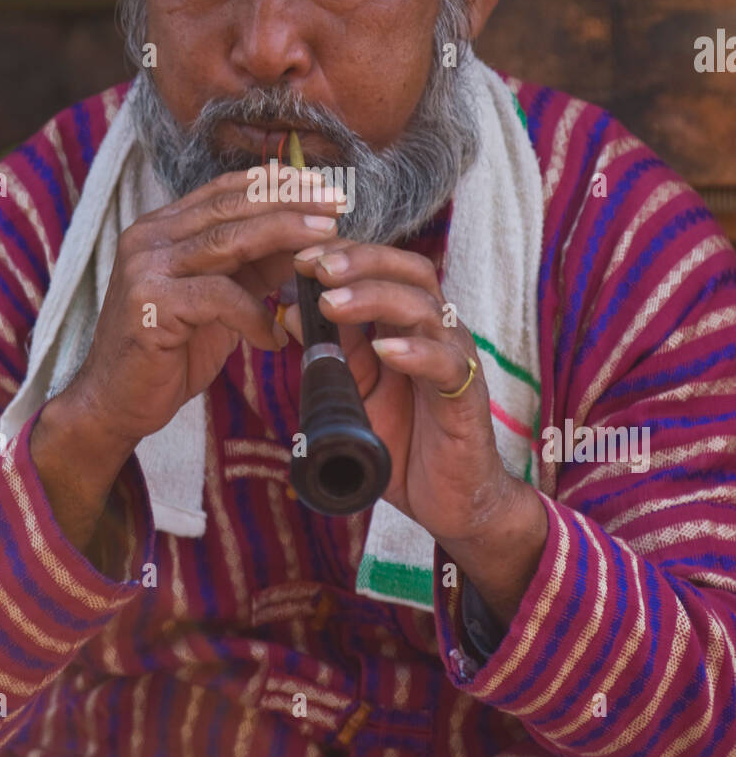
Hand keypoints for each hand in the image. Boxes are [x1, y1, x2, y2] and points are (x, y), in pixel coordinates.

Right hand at [58, 167, 346, 458]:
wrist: (115, 402)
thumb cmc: (170, 350)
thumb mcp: (219, 298)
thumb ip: (252, 266)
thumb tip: (309, 237)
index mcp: (161, 228)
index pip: (223, 191)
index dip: (274, 184)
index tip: (321, 185)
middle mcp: (147, 238)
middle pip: (229, 208)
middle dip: (288, 202)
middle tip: (336, 204)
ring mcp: (145, 269)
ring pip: (226, 240)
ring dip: (283, 235)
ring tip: (326, 240)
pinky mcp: (150, 305)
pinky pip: (219, 297)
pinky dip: (255, 315)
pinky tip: (274, 338)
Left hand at [283, 236, 518, 546]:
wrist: (450, 501)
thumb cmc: (403, 442)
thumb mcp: (355, 393)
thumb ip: (332, 353)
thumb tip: (289, 310)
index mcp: (408, 324)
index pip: (383, 268)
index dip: (343, 254)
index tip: (297, 254)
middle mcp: (436, 331)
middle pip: (409, 271)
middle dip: (360, 261)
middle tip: (314, 265)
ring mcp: (455, 360)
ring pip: (425, 309)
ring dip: (375, 299)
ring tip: (331, 303)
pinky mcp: (467, 397)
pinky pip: (447, 364)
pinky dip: (415, 353)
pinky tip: (385, 351)